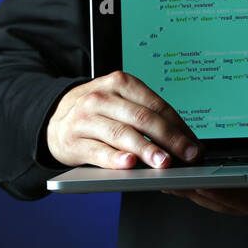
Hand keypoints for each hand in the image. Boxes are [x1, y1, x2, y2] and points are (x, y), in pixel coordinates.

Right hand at [45, 70, 203, 168]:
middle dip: (169, 138)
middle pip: (142, 118)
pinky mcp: (73, 140)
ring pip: (121, 133)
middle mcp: (102, 97)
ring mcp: (86, 118)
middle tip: (188, 155)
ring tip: (164, 162)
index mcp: (120, 83)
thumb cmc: (97, 113)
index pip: (156, 105)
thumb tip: (183, 140)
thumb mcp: (119, 102)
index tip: (194, 145)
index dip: (179, 126)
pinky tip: (129, 163)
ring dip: (146, 149)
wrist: (53, 118)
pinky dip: (115, 158)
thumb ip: (145, 115)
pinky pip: (98, 150)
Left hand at [161, 183, 247, 237]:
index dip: (223, 191)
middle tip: (167, 175)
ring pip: (223, 197)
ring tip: (167, 174)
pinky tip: (190, 177)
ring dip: (195, 189)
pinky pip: (229, 192)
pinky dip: (207, 186)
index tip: (200, 181)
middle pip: (226, 199)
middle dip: (195, 189)